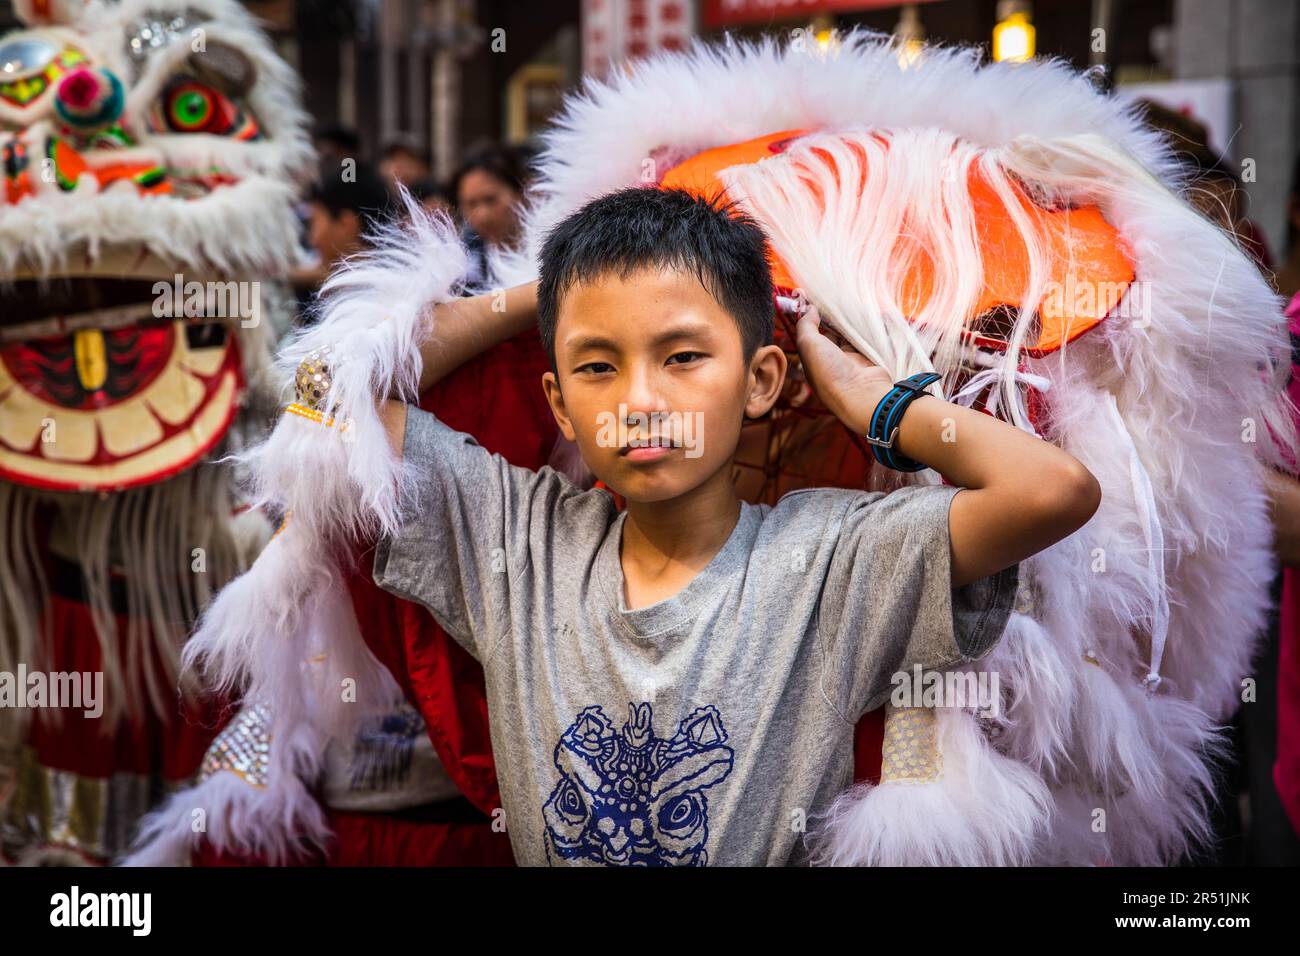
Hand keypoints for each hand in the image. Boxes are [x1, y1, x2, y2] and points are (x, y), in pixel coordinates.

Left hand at [794, 305, 893, 434]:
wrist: (862, 393)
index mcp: (814, 362)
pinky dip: (863, 328)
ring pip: (848, 335)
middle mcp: (831, 362)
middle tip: (833, 298)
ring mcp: (851, 361)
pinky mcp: (868, 358)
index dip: (811, 319)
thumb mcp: (808, 344)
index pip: (811, 336)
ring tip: (847, 302)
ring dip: (847, 322)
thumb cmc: (830, 372)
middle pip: (830, 334)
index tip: (815, 300)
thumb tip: (809, 309)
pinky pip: (864, 339)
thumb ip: (806, 325)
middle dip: (831, 318)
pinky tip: (862, 314)